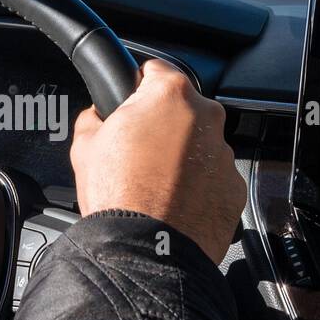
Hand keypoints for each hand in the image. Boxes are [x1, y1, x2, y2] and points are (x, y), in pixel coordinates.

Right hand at [70, 59, 245, 263]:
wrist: (145, 250)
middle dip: (162, 125)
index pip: (155, 69)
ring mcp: (224, 154)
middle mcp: (206, 118)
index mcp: (170, 95)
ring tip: (154, 183)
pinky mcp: (234, 188)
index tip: (131, 101)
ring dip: (182, 157)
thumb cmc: (119, 196)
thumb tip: (97, 114)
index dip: (137, 86)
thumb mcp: (85, 145)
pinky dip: (198, 186)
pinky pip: (213, 178)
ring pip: (200, 145)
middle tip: (137, 152)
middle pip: (182, 109)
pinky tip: (173, 202)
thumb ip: (95, 116)